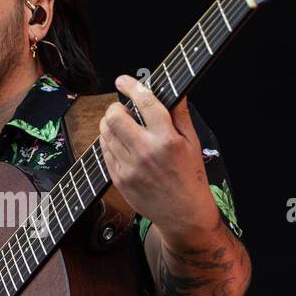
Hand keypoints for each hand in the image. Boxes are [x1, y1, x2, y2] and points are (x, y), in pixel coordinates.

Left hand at [99, 74, 219, 245]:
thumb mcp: (192, 143)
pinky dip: (108, 142)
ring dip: (109, 123)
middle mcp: (145, 151)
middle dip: (116, 107)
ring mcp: (129, 167)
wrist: (183, 215)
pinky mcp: (118, 179)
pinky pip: (103, 152)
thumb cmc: (190, 178)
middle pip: (115, 116)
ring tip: (121, 125)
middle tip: (122, 109)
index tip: (123, 80)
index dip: (131, 86)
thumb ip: (180, 115)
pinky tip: (119, 143)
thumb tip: (175, 91)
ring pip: (105, 133)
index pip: (144, 102)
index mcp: (167, 139)